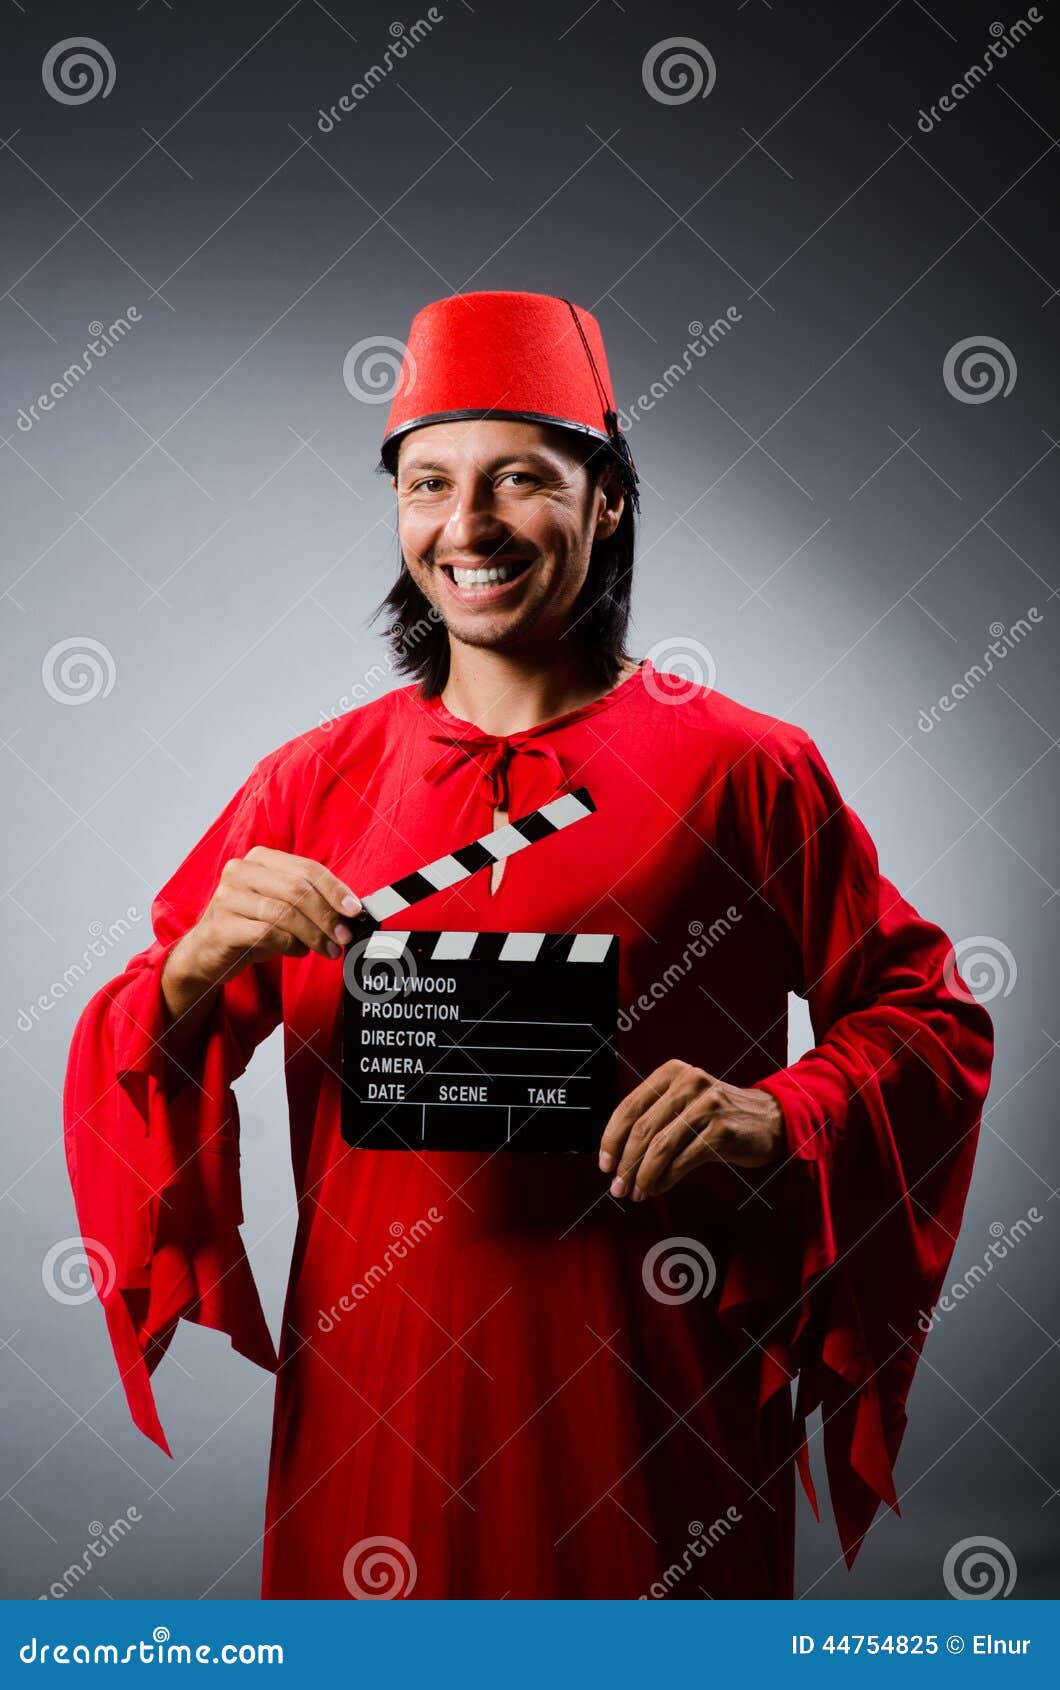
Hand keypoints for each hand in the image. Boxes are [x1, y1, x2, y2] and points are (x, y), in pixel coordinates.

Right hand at [171, 846, 361, 992]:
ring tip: (327, 950)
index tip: (355, 910)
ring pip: (284, 912)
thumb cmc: (251, 926)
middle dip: (327, 916)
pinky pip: (267, 934)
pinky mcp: (222, 925)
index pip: (307, 869)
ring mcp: (228, 896)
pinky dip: (290, 945)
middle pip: (297, 889)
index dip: (335, 890)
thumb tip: (349, 913)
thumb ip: (311, 903)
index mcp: (261, 858)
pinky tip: (298, 951)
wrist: (208, 952)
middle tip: (343, 937)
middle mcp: (241, 870)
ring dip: (313, 934)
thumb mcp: (283, 907)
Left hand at [598, 1060, 784, 1200]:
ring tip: (637, 1192)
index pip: (629, 1107)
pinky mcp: (722, 1130)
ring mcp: (707, 1105)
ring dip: (643, 1176)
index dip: (611, 1139)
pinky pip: (683, 1160)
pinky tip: (658, 1188)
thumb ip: (654, 1118)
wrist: (771, 1119)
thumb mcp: (684, 1102)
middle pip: (642, 1129)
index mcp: (672, 1072)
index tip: (605, 1164)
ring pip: (660, 1147)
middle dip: (625, 1164)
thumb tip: (617, 1156)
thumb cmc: (719, 1115)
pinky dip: (665, 1179)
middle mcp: (688, 1082)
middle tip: (618, 1188)